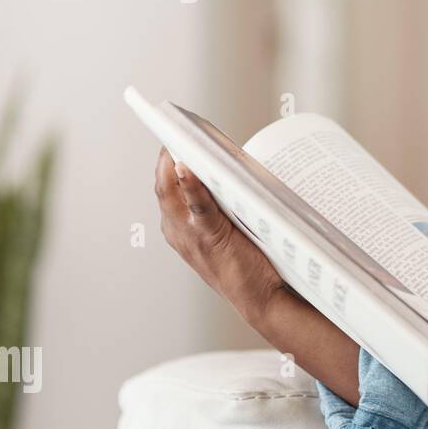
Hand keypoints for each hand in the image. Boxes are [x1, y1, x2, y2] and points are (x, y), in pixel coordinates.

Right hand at [153, 146, 282, 323]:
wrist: (263, 298)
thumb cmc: (250, 264)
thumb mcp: (227, 229)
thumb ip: (220, 205)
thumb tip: (230, 167)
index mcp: (180, 230)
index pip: (167, 189)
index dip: (166, 163)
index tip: (170, 137)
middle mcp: (178, 232)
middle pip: (164, 186)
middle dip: (166, 156)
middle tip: (173, 129)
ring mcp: (190, 236)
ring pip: (173, 192)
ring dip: (173, 164)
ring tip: (177, 139)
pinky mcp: (210, 237)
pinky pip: (197, 206)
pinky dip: (190, 186)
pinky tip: (189, 166)